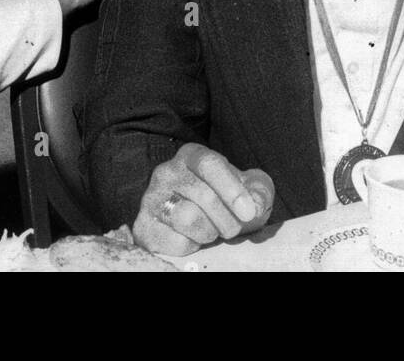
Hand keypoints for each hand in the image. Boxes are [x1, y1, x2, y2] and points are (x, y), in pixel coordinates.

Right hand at [133, 143, 275, 256]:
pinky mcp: (144, 227)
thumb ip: (259, 190)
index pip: (209, 165)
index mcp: (192, 156)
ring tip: (212, 231)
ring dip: (209, 232)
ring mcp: (152, 199)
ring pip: (187, 218)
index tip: (249, 212)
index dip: (232, 189)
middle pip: (203, 196)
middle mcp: (166, 172)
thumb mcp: (248, 190)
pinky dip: (191, 247)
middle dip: (227, 219)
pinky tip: (193, 240)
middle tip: (233, 228)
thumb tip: (255, 204)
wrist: (193, 222)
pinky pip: (173, 241)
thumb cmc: (224, 201)